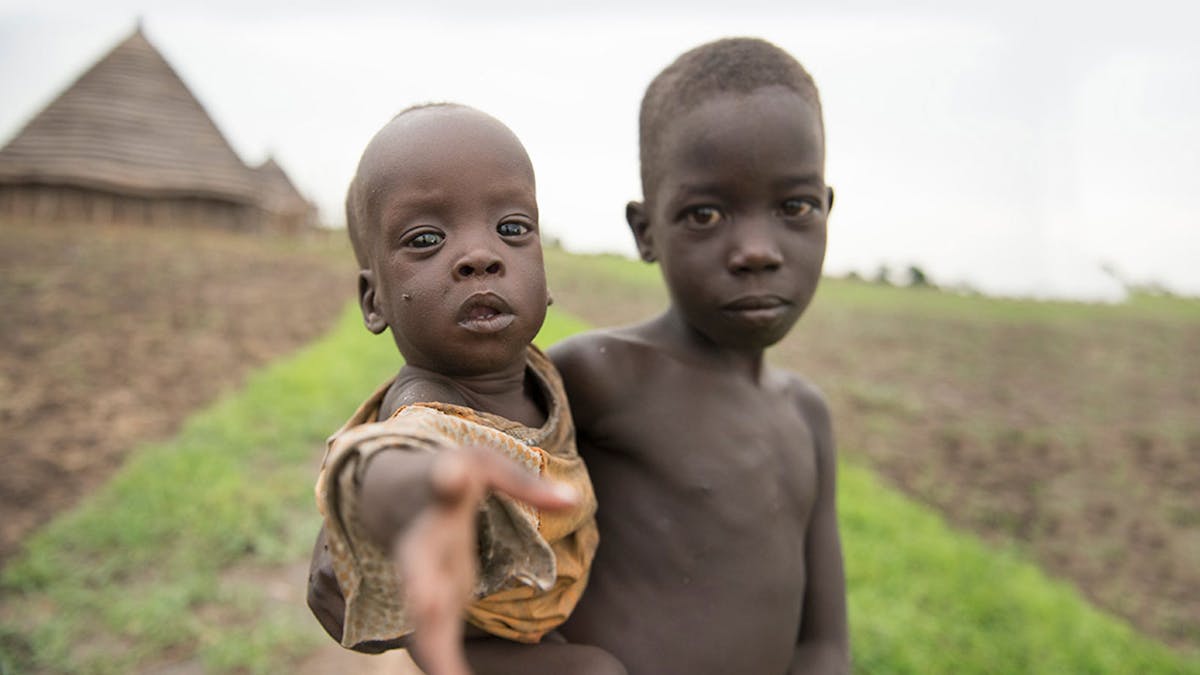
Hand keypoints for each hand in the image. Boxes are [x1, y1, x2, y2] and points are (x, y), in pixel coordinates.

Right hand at [396, 448, 577, 674]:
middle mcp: (420, 538)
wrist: (388, 494)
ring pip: (421, 615)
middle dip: (422, 587)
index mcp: (438, 494)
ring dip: (434, 648)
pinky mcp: (425, 602)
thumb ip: (524, 484)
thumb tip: (574, 500)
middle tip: (428, 605)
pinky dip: (444, 666)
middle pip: (418, 564)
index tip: (450, 478)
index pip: (442, 482)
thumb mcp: (484, 464)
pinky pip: (433, 638)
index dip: (446, 480)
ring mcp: (418, 575)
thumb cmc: (449, 474)